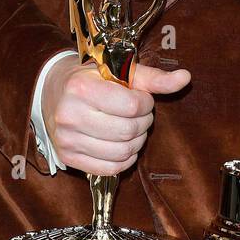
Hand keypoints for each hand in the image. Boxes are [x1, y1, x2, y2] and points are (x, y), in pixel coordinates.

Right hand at [42, 53, 190, 174]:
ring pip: (121, 153)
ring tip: (133, 129)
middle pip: (127, 131)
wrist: (53, 92)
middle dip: (143, 123)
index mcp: (81, 88)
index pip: (131, 106)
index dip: (146, 104)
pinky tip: (123, 144)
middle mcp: (70, 115)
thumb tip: (185, 78)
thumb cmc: (92, 78)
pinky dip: (125, 160)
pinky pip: (110, 169)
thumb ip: (153, 78)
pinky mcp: (68, 157)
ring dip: (137, 142)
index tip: (142, 99)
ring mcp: (67, 139)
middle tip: (140, 115)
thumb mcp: (119, 71)